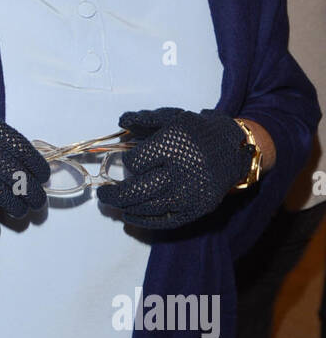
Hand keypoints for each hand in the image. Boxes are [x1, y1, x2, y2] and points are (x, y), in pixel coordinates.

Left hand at [96, 107, 251, 228]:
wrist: (234, 149)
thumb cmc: (198, 131)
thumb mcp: (172, 117)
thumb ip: (145, 119)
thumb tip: (121, 121)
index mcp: (175, 144)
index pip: (136, 162)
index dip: (129, 162)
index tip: (132, 161)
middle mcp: (183, 170)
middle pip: (138, 190)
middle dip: (114, 195)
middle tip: (103, 195)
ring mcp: (191, 193)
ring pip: (148, 207)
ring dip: (126, 208)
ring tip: (115, 204)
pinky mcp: (198, 209)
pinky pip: (165, 220)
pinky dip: (144, 221)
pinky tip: (130, 215)